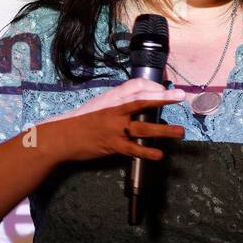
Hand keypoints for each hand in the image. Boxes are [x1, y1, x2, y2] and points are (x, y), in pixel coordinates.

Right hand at [56, 96, 187, 162]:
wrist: (61, 137)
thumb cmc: (81, 121)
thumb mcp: (99, 106)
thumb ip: (118, 104)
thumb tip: (138, 104)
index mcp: (112, 99)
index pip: (136, 87)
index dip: (153, 88)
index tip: (166, 91)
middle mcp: (114, 111)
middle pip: (142, 101)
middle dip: (163, 99)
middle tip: (181, 97)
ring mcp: (113, 128)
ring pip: (142, 127)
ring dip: (163, 130)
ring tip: (180, 132)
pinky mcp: (111, 144)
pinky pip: (132, 148)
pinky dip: (146, 152)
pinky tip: (158, 155)